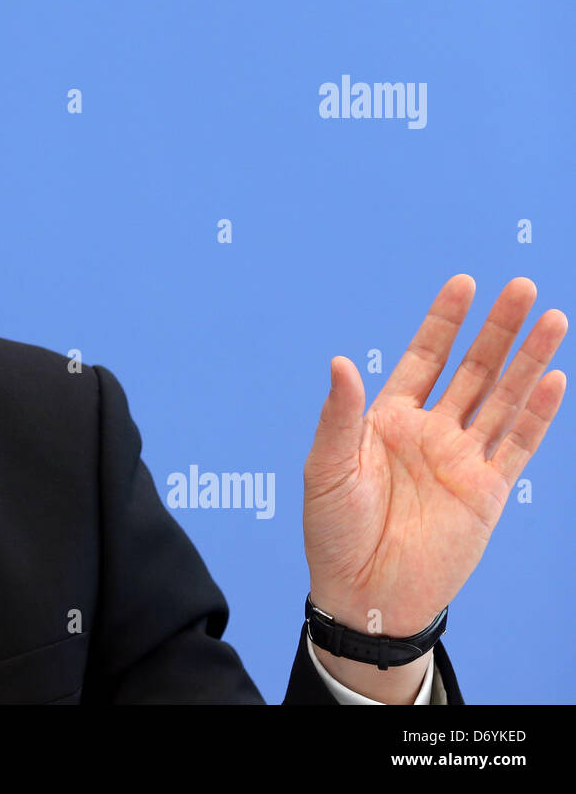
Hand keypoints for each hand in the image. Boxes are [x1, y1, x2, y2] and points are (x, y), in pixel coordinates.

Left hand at [303, 275, 566, 647]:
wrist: (364, 595)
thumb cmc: (334, 532)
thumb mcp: (326, 468)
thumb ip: (339, 416)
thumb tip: (340, 362)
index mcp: (387, 420)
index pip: (423, 359)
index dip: (443, 323)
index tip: (463, 284)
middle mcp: (429, 432)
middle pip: (471, 370)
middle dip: (496, 330)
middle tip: (520, 287)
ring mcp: (461, 460)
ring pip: (501, 399)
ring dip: (526, 361)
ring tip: (551, 318)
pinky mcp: (487, 492)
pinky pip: (516, 445)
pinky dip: (536, 413)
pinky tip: (554, 378)